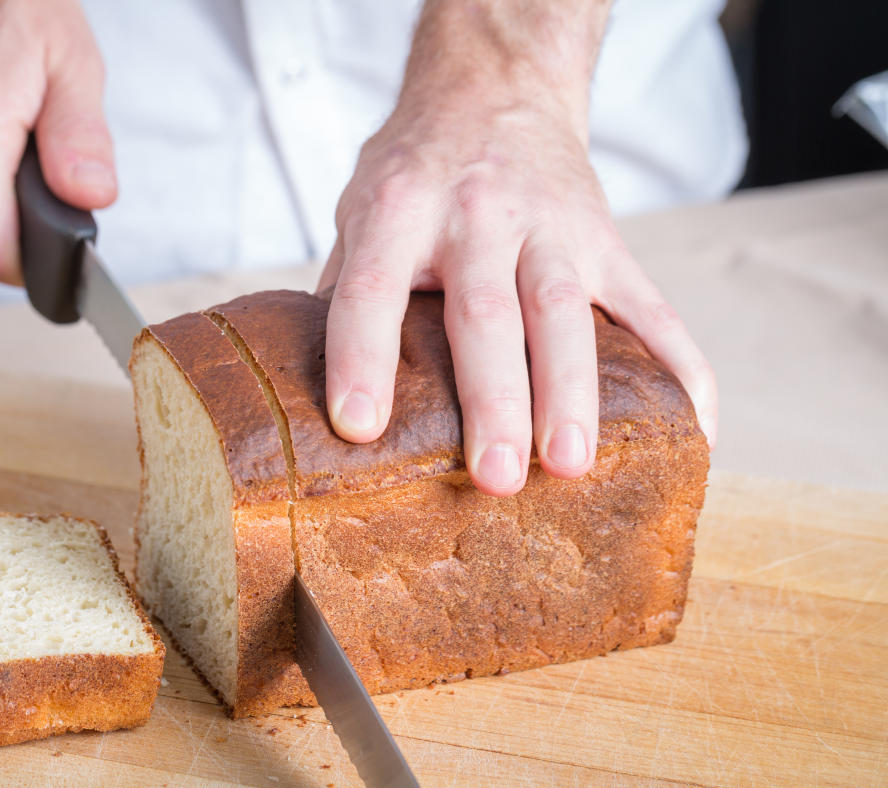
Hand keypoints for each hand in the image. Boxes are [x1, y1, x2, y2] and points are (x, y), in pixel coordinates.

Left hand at [320, 0, 716, 496]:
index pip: (373, 287)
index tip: (358, 427)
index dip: (361, 356)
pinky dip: (678, 368)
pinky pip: (652, 308)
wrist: (496, 90)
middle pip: (487, 312)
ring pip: (565, 313)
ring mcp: (551, 228)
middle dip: (494, 399)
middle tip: (496, 477)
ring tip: (573, 464)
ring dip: (573, 392)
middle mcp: (476, 215)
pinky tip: (691, 431)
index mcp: (400, 208)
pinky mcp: (607, 243)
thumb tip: (317, 397)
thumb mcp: (360, 207)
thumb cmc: (417, 169)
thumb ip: (346, 291)